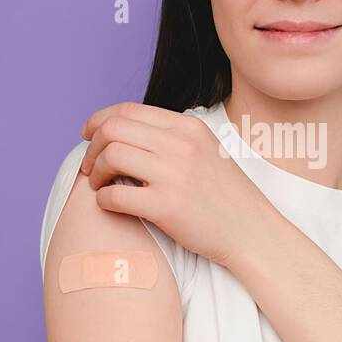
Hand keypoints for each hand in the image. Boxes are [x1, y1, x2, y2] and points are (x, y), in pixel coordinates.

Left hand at [77, 101, 272, 268]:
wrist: (252, 232)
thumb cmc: (226, 197)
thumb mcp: (206, 151)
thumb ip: (172, 139)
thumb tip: (128, 135)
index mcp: (188, 128)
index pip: (129, 110)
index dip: (100, 120)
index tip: (89, 135)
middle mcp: (180, 145)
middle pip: (113, 129)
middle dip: (92, 146)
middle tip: (90, 166)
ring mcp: (173, 175)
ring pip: (110, 156)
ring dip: (94, 171)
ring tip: (99, 185)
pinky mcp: (166, 207)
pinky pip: (114, 195)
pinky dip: (103, 199)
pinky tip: (110, 204)